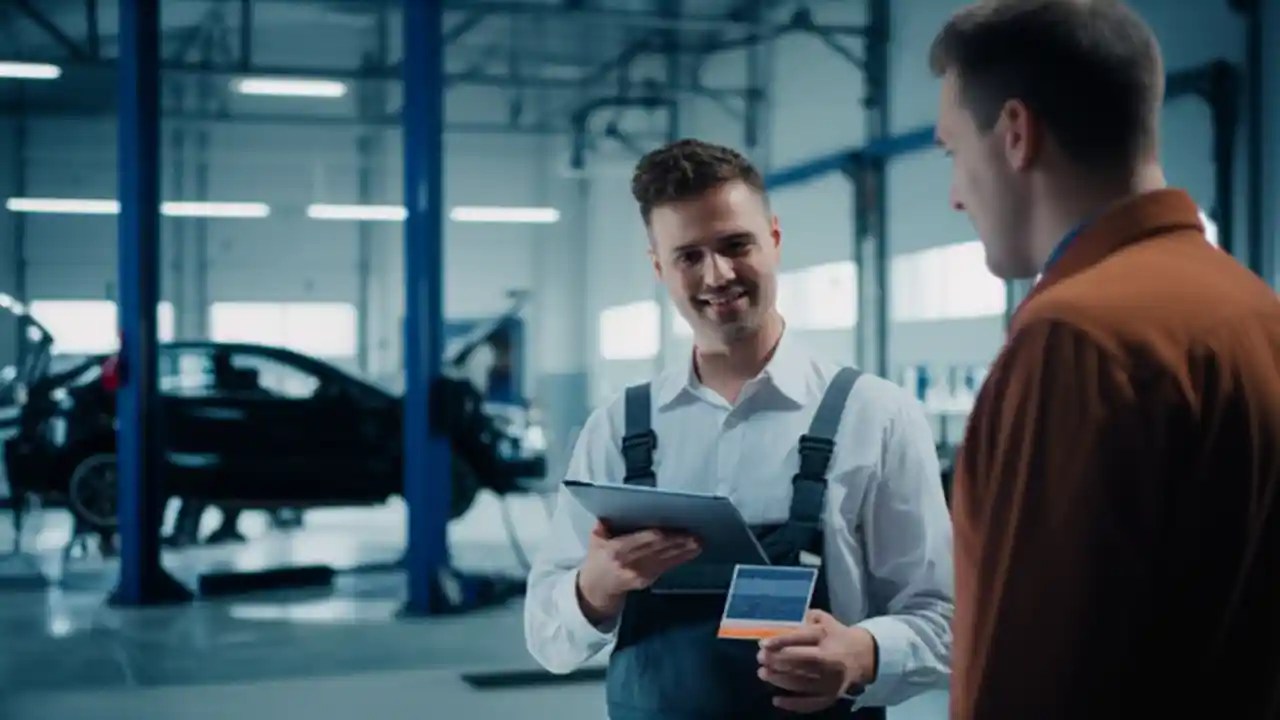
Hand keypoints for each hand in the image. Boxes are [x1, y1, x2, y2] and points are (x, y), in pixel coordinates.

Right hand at [575, 521, 700, 623]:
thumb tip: (614, 509)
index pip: (642, 540)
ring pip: (666, 559)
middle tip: (694, 532)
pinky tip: (692, 552)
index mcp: (616, 550)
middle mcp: (629, 563)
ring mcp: (640, 574)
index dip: (660, 534)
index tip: (673, 526)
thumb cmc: (597, 560)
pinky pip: (667, 567)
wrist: (596, 589)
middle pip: (658, 549)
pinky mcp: (648, 581)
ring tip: (698, 541)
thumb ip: (602, 525)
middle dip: (677, 541)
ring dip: (684, 550)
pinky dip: (681, 558)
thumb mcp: (594, 540)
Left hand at [756, 609, 877, 713]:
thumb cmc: (837, 636)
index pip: (801, 639)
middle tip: (760, 659)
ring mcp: (832, 680)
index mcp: (828, 638)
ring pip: (802, 683)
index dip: (780, 641)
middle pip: (800, 661)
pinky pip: (811, 703)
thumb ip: (808, 617)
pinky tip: (776, 700)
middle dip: (777, 660)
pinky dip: (793, 703)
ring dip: (780, 680)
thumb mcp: (826, 620)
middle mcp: (831, 659)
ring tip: (763, 674)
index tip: (763, 644)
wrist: (865, 656)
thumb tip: (784, 624)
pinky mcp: (832, 696)